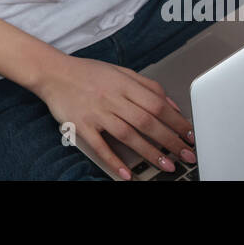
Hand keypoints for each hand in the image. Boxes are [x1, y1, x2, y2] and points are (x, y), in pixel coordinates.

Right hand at [34, 54, 194, 178]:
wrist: (53, 72)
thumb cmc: (88, 73)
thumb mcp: (120, 71)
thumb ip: (147, 86)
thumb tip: (172, 105)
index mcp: (123, 83)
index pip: (157, 104)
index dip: (176, 121)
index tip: (190, 135)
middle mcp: (111, 97)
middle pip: (146, 121)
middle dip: (170, 140)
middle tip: (186, 155)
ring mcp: (96, 112)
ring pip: (127, 135)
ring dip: (150, 152)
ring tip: (166, 166)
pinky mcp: (81, 125)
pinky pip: (100, 146)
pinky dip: (114, 160)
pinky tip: (127, 173)